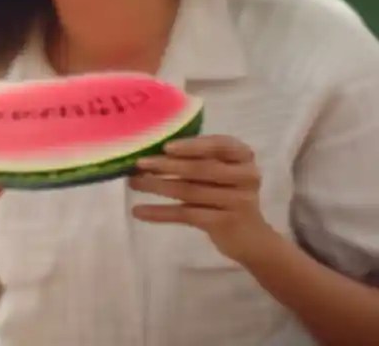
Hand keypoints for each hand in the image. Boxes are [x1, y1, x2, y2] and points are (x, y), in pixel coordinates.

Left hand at [129, 135, 276, 263]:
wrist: (251, 238)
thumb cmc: (228, 195)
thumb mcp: (221, 172)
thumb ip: (199, 159)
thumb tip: (152, 150)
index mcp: (244, 156)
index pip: (219, 145)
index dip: (191, 146)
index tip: (165, 147)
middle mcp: (246, 176)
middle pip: (200, 168)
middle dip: (166, 165)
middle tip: (138, 164)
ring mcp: (237, 201)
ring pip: (189, 191)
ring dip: (156, 186)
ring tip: (132, 183)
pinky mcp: (224, 223)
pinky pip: (185, 214)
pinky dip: (159, 212)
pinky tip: (138, 211)